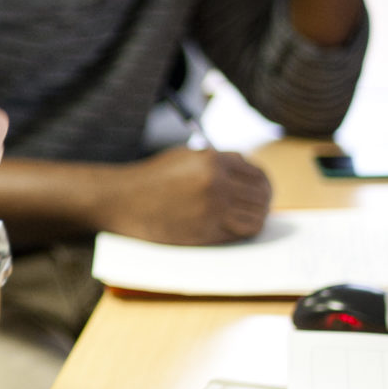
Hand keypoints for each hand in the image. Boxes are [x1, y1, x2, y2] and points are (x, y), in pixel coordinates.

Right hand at [104, 146, 270, 244]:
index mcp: (212, 160)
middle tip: (261, 206)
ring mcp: (213, 209)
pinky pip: (243, 231)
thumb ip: (218, 161)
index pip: (256, 173)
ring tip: (250, 218)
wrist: (123, 201)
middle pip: (261, 194)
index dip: (262, 183)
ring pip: (257, 215)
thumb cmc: (153, 179)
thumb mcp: (186, 157)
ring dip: (258, 217)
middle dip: (264, 200)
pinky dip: (245, 230)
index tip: (262, 190)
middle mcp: (217, 183)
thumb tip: (248, 172)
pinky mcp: (207, 231)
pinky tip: (238, 227)